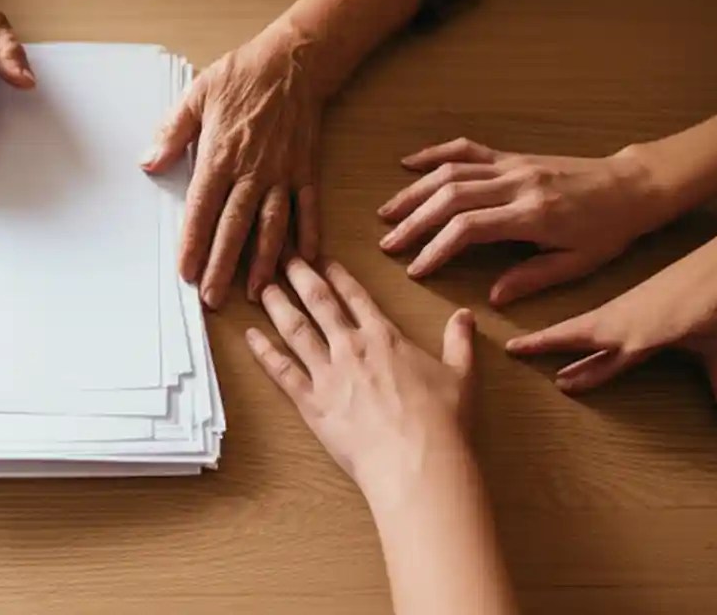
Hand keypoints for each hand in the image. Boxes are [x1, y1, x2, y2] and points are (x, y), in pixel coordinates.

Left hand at [141, 24, 322, 308]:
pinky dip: (308, 234)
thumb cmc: (243, 75)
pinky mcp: (305, 170)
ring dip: (265, 261)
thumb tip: (148, 162)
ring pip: (272, 226)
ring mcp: (282, 173)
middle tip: (214, 298)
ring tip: (258, 292)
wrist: (294, 60)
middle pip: (235, 227)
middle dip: (223, 265)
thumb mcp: (197, 94)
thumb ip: (172, 132)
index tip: (186, 272)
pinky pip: (307, 208)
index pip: (202, 209)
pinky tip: (306, 260)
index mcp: (220, 155)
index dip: (193, 243)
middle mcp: (253, 171)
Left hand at [245, 259, 476, 506]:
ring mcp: (329, 374)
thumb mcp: (460, 375)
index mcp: (385, 338)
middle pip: (319, 302)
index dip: (337, 274)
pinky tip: (250, 336)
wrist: (418, 462)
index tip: (321, 258)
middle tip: (282, 255)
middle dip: (299, 275)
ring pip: (295, 330)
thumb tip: (466, 315)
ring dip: (276, 305)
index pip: (356, 297)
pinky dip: (264, 352)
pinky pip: (282, 371)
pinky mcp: (312, 403)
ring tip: (261, 285)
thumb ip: (460, 341)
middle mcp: (352, 348)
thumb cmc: (442, 423)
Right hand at [379, 138, 664, 304]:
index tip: (416, 270)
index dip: (436, 249)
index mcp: (532, 214)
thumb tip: (492, 297)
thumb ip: (532, 278)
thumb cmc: (609, 230)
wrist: (633, 186)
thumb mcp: (578, 263)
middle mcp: (516, 183)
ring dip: (415, 191)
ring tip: (388, 213)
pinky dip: (435, 153)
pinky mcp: (512, 156)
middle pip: (450, 196)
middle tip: (388, 243)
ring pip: (451, 171)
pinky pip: (467, 148)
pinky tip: (409, 163)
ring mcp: (512, 165)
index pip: (469, 228)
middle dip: (414, 221)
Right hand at [506, 239, 716, 428]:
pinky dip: (570, 323)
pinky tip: (566, 329)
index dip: (585, 376)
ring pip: (579, 324)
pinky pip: (590, 314)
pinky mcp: (628, 298)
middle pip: (577, 336)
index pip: (606, 362)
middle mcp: (626, 323)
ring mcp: (624, 308)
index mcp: (644, 338)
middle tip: (513, 350)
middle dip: (546, 345)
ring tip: (525, 342)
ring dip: (551, 334)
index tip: (561, 384)